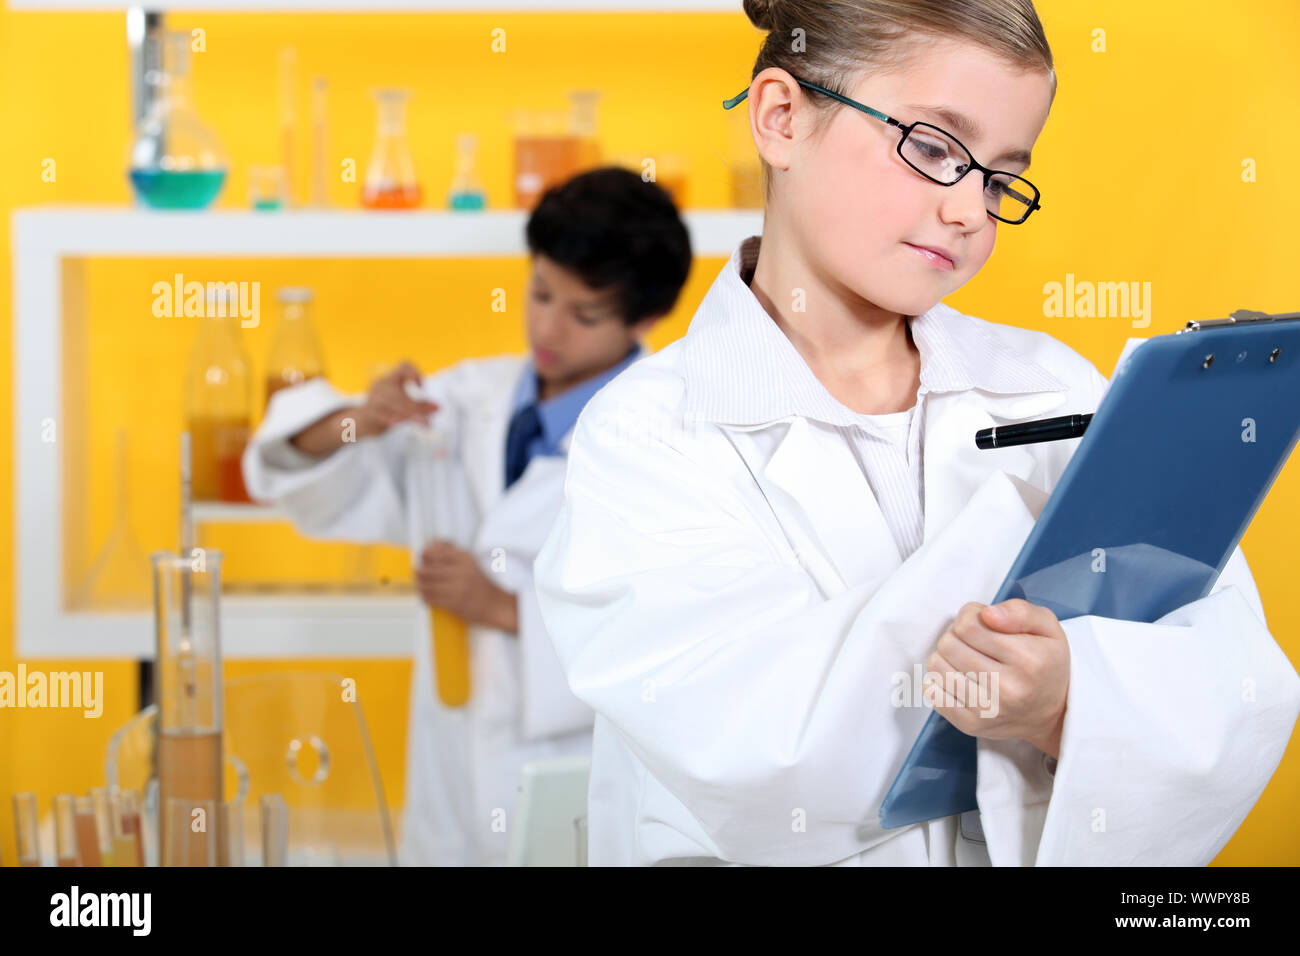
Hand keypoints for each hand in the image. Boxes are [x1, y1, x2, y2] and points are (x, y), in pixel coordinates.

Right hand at [354, 361, 439, 438]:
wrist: (361, 422)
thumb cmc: (386, 411)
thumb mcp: (404, 407)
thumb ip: (420, 406)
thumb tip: (438, 408)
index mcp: (391, 379)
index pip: (404, 365)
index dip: (414, 372)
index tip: (421, 387)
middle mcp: (381, 386)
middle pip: (402, 390)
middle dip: (419, 403)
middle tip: (436, 410)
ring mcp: (373, 399)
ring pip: (394, 403)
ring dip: (412, 413)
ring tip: (427, 423)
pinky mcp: (368, 413)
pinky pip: (381, 414)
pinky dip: (392, 418)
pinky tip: (398, 423)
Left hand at [415, 540, 517, 632]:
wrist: (495, 604)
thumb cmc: (480, 583)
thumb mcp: (470, 562)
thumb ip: (451, 551)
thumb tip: (433, 544)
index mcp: (465, 558)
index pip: (436, 552)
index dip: (425, 554)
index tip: (423, 558)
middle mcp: (461, 571)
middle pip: (428, 569)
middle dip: (419, 572)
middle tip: (418, 574)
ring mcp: (457, 588)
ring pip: (427, 585)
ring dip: (420, 586)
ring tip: (421, 585)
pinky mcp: (454, 603)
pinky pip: (431, 599)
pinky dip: (425, 597)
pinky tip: (427, 596)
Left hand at [924, 599, 1069, 758]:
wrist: (1052, 712)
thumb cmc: (1045, 662)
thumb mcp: (1048, 628)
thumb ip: (1020, 611)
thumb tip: (987, 613)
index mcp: (1029, 659)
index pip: (968, 625)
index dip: (970, 616)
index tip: (982, 622)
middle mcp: (1009, 688)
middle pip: (949, 644)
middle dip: (957, 635)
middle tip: (974, 641)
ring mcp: (988, 710)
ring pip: (936, 665)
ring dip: (946, 656)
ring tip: (966, 658)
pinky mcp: (970, 724)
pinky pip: (932, 691)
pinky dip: (939, 679)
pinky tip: (959, 677)